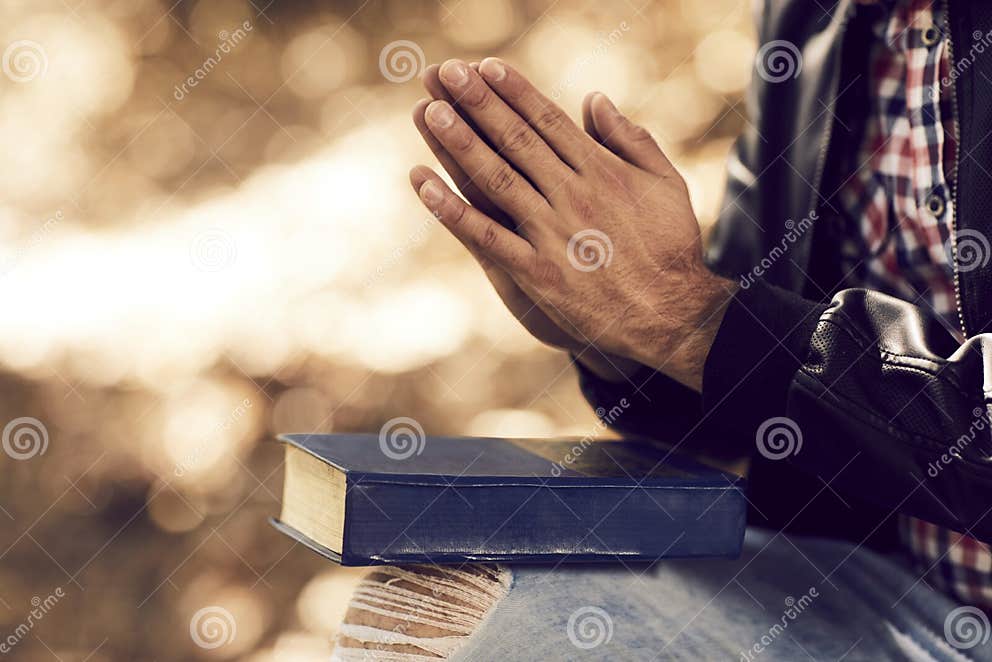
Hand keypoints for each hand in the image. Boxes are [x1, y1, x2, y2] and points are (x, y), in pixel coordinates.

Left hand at [410, 58, 734, 390]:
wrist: (670, 316)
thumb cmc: (670, 247)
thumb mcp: (666, 182)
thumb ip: (630, 138)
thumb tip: (594, 99)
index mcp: (602, 171)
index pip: (549, 121)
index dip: (514, 92)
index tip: (486, 67)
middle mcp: (573, 195)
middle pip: (516, 141)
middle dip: (479, 103)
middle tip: (448, 73)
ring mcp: (552, 234)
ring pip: (497, 180)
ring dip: (461, 144)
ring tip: (431, 111)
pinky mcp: (537, 273)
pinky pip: (487, 237)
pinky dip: (454, 212)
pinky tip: (426, 187)